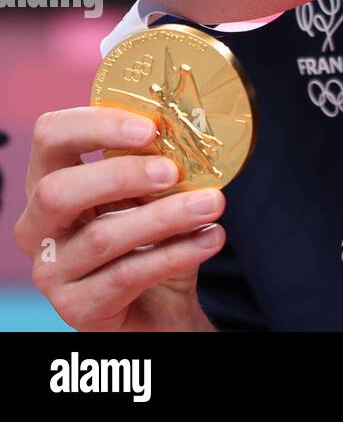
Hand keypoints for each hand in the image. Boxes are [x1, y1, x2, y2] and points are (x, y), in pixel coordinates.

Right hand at [13, 106, 225, 331]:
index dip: (96, 125)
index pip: (51, 137)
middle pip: (58, 191)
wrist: (160, 305)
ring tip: (213, 203)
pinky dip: (176, 254)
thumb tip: (193, 130)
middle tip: (173, 171)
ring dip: (166, 216)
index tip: (150, 127)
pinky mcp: (76, 308)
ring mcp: (52, 271)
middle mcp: (39, 227)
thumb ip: (158, 163)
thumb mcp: (151, 193)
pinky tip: (211, 238)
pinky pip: (126, 276)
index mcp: (50, 182)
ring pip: (102, 237)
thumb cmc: (150, 236)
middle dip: (121, 175)